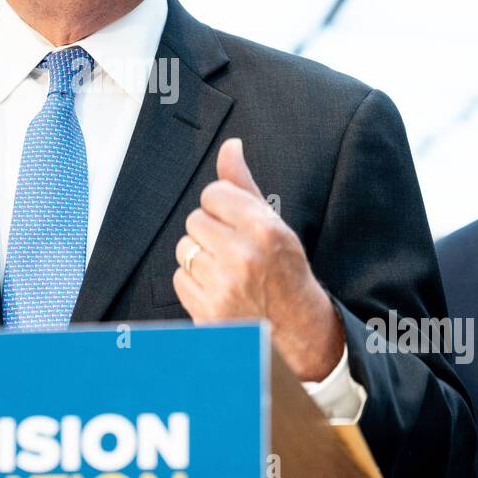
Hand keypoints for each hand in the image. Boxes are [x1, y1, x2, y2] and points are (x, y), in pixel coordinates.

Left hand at [174, 138, 344, 381]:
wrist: (298, 332)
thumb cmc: (286, 272)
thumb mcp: (275, 225)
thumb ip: (245, 186)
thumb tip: (230, 146)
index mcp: (265, 230)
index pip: (214, 194)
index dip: (223, 206)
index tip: (237, 222)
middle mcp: (243, 257)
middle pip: (196, 220)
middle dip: (212, 231)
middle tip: (236, 249)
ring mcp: (223, 287)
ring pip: (185, 248)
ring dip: (201, 256)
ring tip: (228, 269)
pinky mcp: (207, 312)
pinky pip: (180, 277)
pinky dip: (195, 281)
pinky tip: (219, 288)